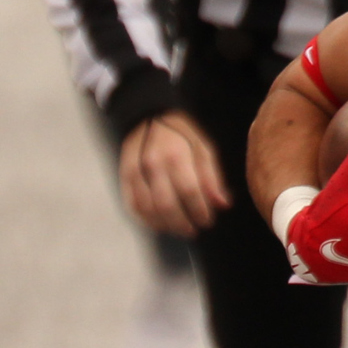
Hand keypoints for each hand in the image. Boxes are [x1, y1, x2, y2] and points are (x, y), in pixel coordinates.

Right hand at [120, 112, 228, 235]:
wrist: (148, 117)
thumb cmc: (183, 136)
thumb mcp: (204, 150)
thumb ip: (212, 178)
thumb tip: (222, 205)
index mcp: (176, 156)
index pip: (189, 192)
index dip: (200, 211)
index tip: (207, 221)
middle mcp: (153, 164)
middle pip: (167, 204)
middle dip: (182, 223)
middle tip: (193, 231)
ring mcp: (135, 171)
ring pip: (147, 208)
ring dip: (165, 225)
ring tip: (179, 230)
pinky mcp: (124, 176)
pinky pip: (132, 204)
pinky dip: (146, 219)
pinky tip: (160, 224)